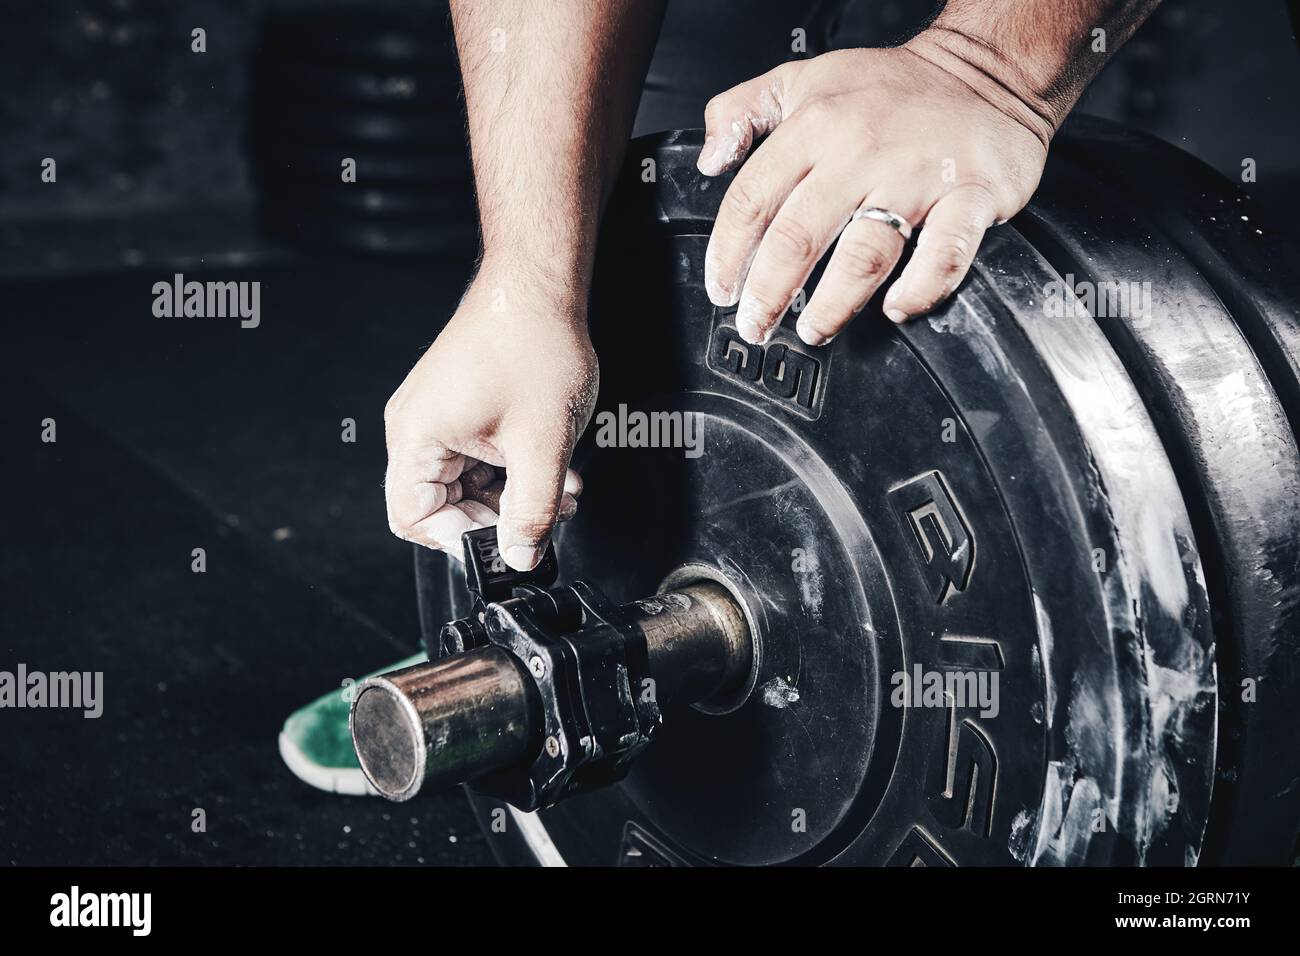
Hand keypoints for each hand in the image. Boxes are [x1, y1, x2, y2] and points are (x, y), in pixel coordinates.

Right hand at [384, 262, 595, 570]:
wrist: (539, 286)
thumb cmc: (531, 345)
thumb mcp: (541, 444)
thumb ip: (531, 511)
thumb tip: (520, 557)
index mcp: (417, 436)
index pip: (415, 519)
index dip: (461, 541)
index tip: (507, 545)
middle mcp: (418, 426)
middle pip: (442, 505)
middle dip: (498, 519)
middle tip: (544, 522)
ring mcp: (440, 415)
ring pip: (468, 484)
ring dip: (515, 496)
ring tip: (561, 494)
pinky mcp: (463, 406)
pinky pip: (480, 457)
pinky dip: (516, 470)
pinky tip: (556, 470)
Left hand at [696, 38, 1050, 345]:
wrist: (987, 71)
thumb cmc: (892, 86)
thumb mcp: (803, 79)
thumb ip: (742, 112)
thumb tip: (708, 159)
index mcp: (816, 126)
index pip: (753, 199)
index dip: (728, 253)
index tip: (721, 289)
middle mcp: (862, 151)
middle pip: (798, 237)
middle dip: (767, 293)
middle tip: (756, 326)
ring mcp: (918, 176)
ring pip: (863, 255)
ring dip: (831, 305)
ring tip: (812, 329)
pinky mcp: (973, 194)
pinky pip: (945, 254)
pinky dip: (921, 289)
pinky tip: (896, 308)